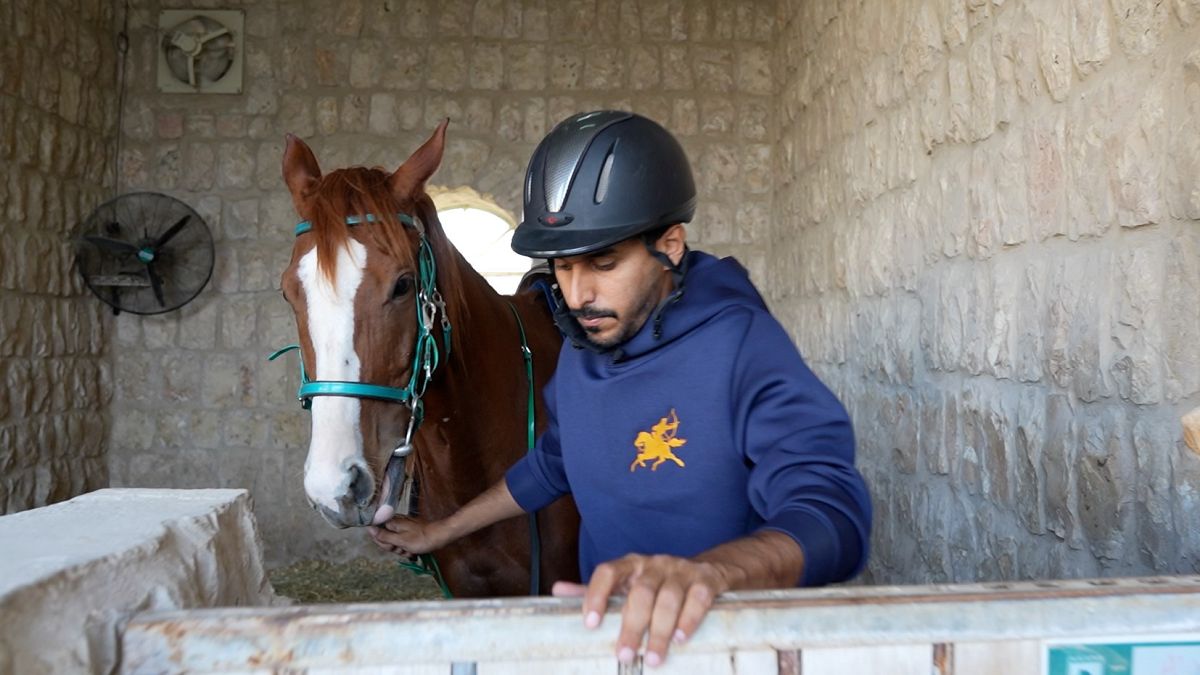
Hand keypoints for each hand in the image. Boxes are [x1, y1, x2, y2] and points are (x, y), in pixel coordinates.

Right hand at [368, 516, 444, 555]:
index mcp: (392, 523)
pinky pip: (403, 543)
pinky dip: (407, 548)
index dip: (382, 542)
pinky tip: (414, 551)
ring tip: (410, 550)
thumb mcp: (400, 540)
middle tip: (402, 548)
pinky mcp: (410, 533)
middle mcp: (397, 524)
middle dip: (394, 548)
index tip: (391, 546)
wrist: (440, 537)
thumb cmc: (421, 539)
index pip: (377, 533)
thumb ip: (384, 536)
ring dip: (401, 550)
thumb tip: (369, 528)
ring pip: (395, 543)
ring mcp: (404, 528)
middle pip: (386, 539)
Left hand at [552, 554, 728, 667]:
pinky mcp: (706, 580)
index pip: (608, 572)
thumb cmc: (658, 584)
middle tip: (624, 655)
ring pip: (668, 597)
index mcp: (631, 565)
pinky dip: (689, 620)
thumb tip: (557, 591)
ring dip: (660, 631)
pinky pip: (698, 598)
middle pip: (640, 592)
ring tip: (653, 658)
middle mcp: (654, 564)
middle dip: (632, 626)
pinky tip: (680, 639)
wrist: (709, 570)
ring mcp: (681, 571)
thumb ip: (595, 591)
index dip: (597, 595)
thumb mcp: (627, 585)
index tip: (590, 624)